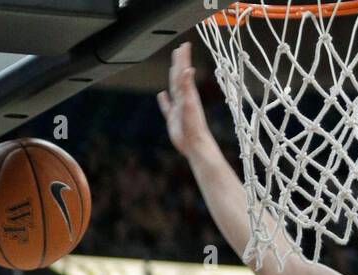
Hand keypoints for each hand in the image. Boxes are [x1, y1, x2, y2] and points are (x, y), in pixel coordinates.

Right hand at [158, 41, 212, 156]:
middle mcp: (184, 99)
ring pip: (174, 89)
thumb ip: (187, 86)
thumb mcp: (189, 103)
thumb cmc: (194, 126)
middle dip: (179, 63)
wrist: (195, 145)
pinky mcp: (173, 119)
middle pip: (179, 76)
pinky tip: (162, 95)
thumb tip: (188, 69)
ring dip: (173, 78)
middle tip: (179, 50)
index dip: (183, 58)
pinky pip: (167, 107)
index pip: (183, 71)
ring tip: (172, 68)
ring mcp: (178, 108)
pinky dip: (164, 100)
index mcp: (188, 93)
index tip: (184, 44)